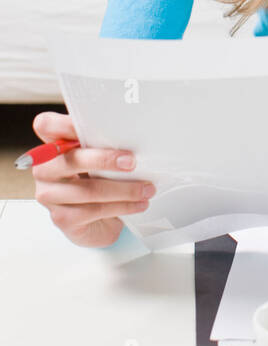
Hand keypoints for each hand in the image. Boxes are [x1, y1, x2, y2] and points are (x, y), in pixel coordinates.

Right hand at [29, 111, 155, 249]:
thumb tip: (132, 134)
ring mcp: (49, 195)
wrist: (96, 222)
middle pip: (72, 159)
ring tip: (146, 188)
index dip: (66, 123)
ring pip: (89, 190)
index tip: (97, 125)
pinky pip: (95, 210)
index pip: (46, 125)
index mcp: (51, 147)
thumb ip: (100, 143)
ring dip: (124, 189)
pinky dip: (122, 206)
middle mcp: (45, 169)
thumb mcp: (97, 158)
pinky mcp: (62, 218)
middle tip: (132, 162)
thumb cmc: (96, 181)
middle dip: (105, 160)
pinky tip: (138, 204)